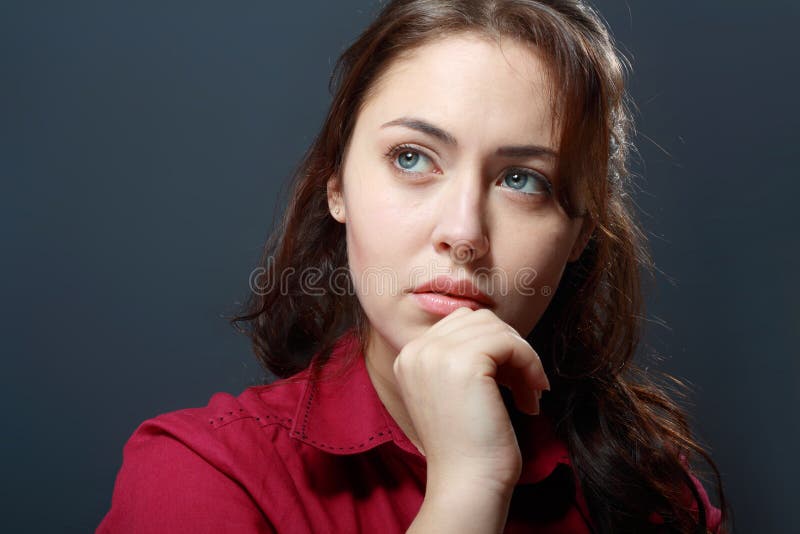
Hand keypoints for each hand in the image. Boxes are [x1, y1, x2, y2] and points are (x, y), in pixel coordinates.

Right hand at [392, 307, 549, 494]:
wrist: (466, 482)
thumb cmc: (468, 445)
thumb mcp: (452, 391)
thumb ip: (460, 357)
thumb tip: (499, 332)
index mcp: (409, 357)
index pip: (459, 323)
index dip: (493, 345)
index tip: (511, 379)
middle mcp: (417, 351)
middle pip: (478, 319)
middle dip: (508, 348)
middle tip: (524, 384)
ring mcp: (437, 354)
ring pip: (497, 328)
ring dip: (523, 357)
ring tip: (529, 391)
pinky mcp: (464, 362)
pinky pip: (511, 343)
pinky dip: (530, 364)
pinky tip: (532, 395)